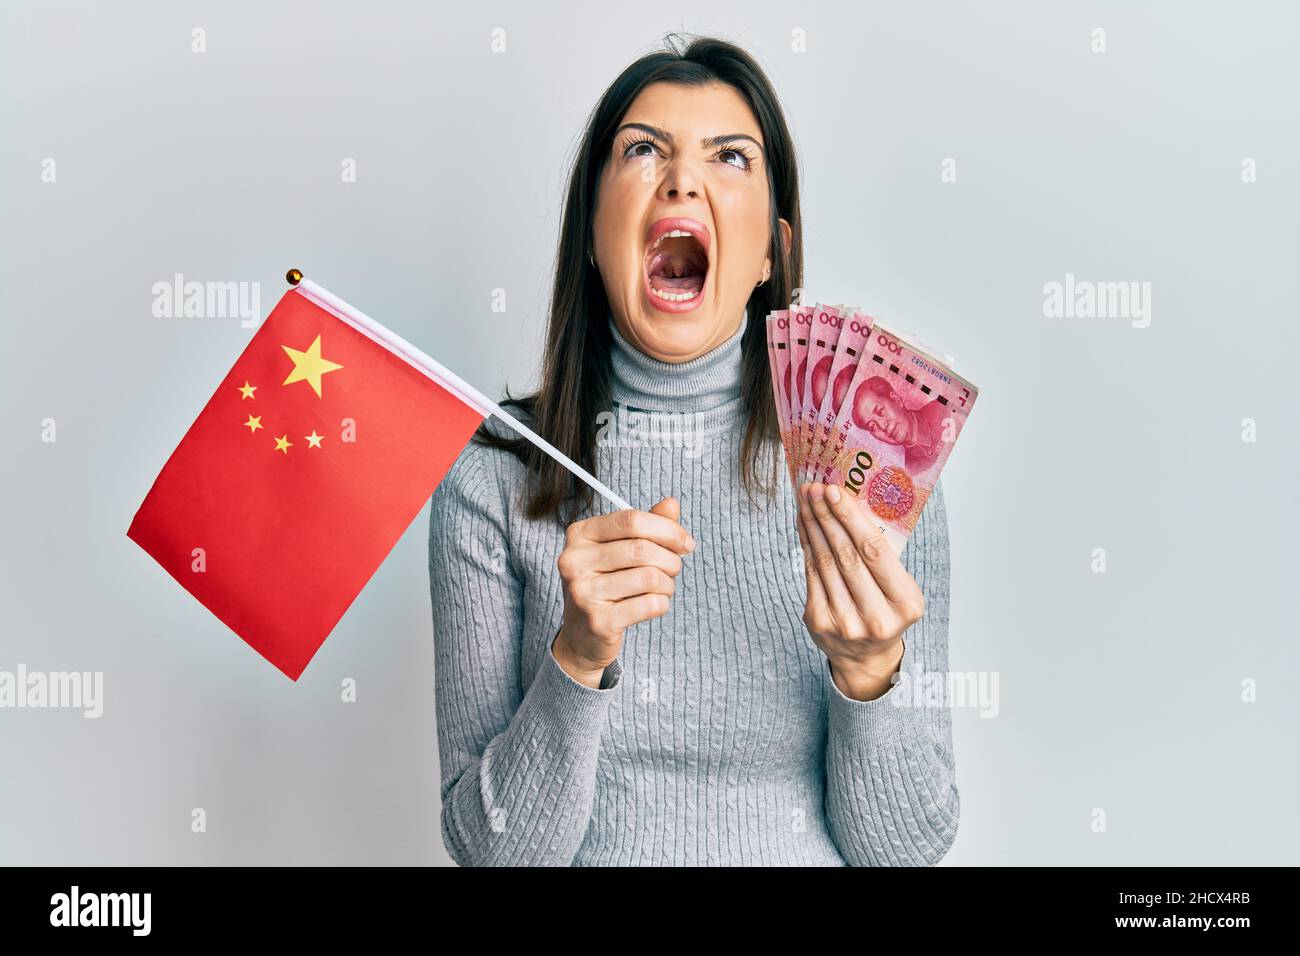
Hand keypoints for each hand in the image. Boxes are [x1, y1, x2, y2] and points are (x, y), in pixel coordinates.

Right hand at [553, 497, 693, 686]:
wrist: (583, 636)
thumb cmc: (607, 583)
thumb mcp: (621, 548)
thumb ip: (646, 525)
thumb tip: (672, 504)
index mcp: (579, 534)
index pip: (631, 520)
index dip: (667, 529)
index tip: (686, 542)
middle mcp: (574, 561)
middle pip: (642, 549)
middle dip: (671, 559)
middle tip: (674, 568)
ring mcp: (583, 592)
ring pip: (649, 577)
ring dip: (667, 583)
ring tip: (663, 587)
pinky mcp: (598, 621)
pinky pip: (649, 604)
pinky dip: (662, 603)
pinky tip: (654, 604)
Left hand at [795, 481, 924, 700]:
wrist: (867, 657)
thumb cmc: (886, 609)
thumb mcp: (899, 588)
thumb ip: (881, 557)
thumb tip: (849, 503)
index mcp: (906, 604)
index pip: (875, 552)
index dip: (852, 519)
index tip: (836, 491)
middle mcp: (876, 617)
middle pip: (846, 554)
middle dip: (828, 516)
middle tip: (815, 487)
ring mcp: (844, 622)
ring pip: (825, 561)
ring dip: (813, 524)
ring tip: (806, 499)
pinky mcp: (819, 621)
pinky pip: (811, 572)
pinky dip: (806, 543)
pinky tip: (804, 523)